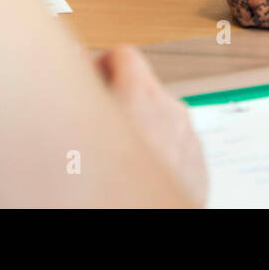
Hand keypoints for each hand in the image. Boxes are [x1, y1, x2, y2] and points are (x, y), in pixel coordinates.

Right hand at [94, 45, 207, 206]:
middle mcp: (172, 111)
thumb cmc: (114, 190)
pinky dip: (158, 150)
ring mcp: (189, 138)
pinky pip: (175, 143)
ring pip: (160, 116)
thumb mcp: (82, 133)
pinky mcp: (199, 164)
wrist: (149, 214)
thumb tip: (69, 77)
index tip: (87, 82)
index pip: (122, 55)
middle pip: (142, 86)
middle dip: (118, 99)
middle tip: (94, 123)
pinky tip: (137, 173)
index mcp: (143, 97)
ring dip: (139, 126)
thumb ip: (80, 97)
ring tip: (116, 155)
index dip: (99, 66)